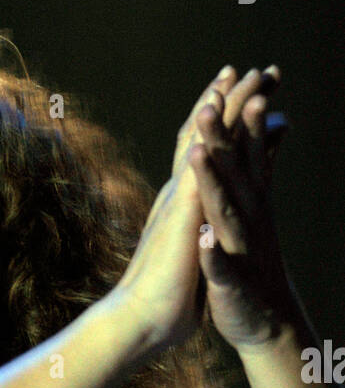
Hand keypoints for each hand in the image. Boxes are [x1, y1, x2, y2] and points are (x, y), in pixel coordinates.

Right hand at [117, 66, 286, 354]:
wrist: (140, 321)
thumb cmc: (167, 299)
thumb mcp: (194, 256)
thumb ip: (200, 233)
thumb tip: (208, 227)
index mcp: (185, 205)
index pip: (206, 155)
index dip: (223, 125)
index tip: (241, 96)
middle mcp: (180, 194)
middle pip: (203, 137)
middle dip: (226, 100)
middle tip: (246, 67)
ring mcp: (179, 199)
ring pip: (200, 139)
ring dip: (219, 104)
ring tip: (236, 72)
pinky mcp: (182, 211)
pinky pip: (198, 161)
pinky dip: (208, 131)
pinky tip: (215, 107)